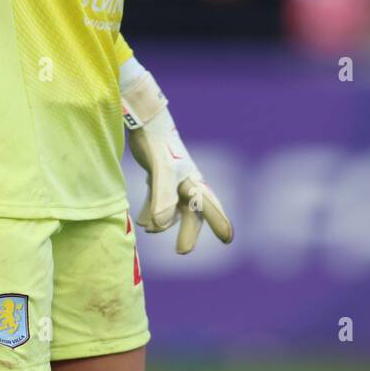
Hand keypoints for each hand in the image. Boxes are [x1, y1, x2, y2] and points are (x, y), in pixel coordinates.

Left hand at [121, 67, 233, 254]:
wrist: (145, 118)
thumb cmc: (158, 143)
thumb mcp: (161, 171)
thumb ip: (161, 199)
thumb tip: (160, 227)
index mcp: (192, 181)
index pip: (209, 206)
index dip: (219, 222)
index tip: (228, 239)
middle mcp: (185, 181)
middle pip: (191, 211)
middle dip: (188, 231)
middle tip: (182, 251)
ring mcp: (171, 177)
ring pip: (173, 205)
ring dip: (165, 219)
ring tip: (151, 230)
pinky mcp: (158, 171)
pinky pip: (158, 197)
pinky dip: (151, 209)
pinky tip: (141, 220)